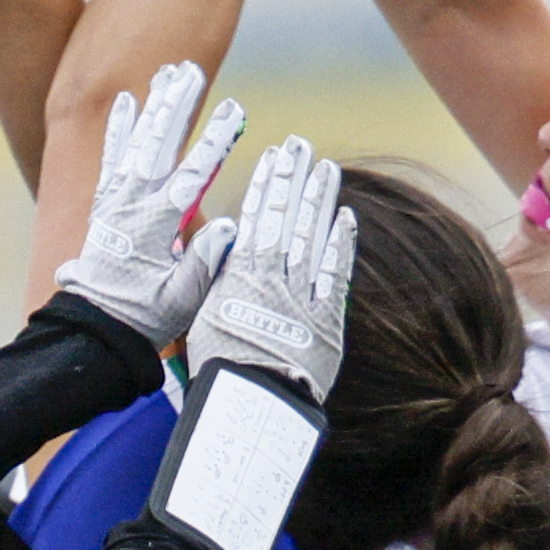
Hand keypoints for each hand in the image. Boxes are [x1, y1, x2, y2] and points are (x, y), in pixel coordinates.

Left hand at [53, 64, 245, 345]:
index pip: (191, 175)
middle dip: (178, 107)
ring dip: (155, 107)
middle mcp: (132, 205)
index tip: (234, 110)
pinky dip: (119, 128)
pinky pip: (111, 156)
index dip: (213, 141)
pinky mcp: (106, 205)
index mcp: (156, 226)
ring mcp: (116, 201)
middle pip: (158, 145)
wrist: (95, 329)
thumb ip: (205, 265)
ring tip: (170, 72)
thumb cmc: (145, 318)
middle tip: (193, 70)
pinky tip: (128, 101)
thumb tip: (229, 227)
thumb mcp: (181, 299)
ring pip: (136, 142)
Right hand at [186, 138, 355, 403]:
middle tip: (301, 144)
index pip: (256, 218)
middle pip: (286, 220)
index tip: (274, 155)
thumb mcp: (203, 315)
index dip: (267, 184)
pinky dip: (341, 245)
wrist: (250, 405)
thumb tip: (223, 236)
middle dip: (294, 179)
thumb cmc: (219, 365)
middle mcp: (274, 279)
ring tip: (327, 169)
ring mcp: (303, 297)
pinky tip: (346, 217)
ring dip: (320, 201)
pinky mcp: (326, 321)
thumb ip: (216, 275)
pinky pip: (335, 275)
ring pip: (312, 239)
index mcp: (240, 276)